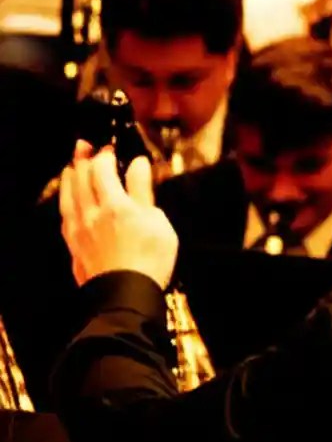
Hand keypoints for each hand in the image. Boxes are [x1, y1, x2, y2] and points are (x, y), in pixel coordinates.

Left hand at [59, 140, 178, 288]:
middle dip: (83, 158)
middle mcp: (91, 212)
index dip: (106, 154)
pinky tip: (69, 200)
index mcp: (115, 204)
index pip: (103, 169)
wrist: (125, 295)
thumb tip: (139, 165)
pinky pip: (64, 214)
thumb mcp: (158, 222)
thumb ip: (143, 191)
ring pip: (67, 195)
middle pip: (81, 178)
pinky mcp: (73, 244)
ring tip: (72, 166)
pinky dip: (66, 200)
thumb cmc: (150, 259)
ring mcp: (78, 229)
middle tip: (85, 146)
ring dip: (70, 177)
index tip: (112, 148)